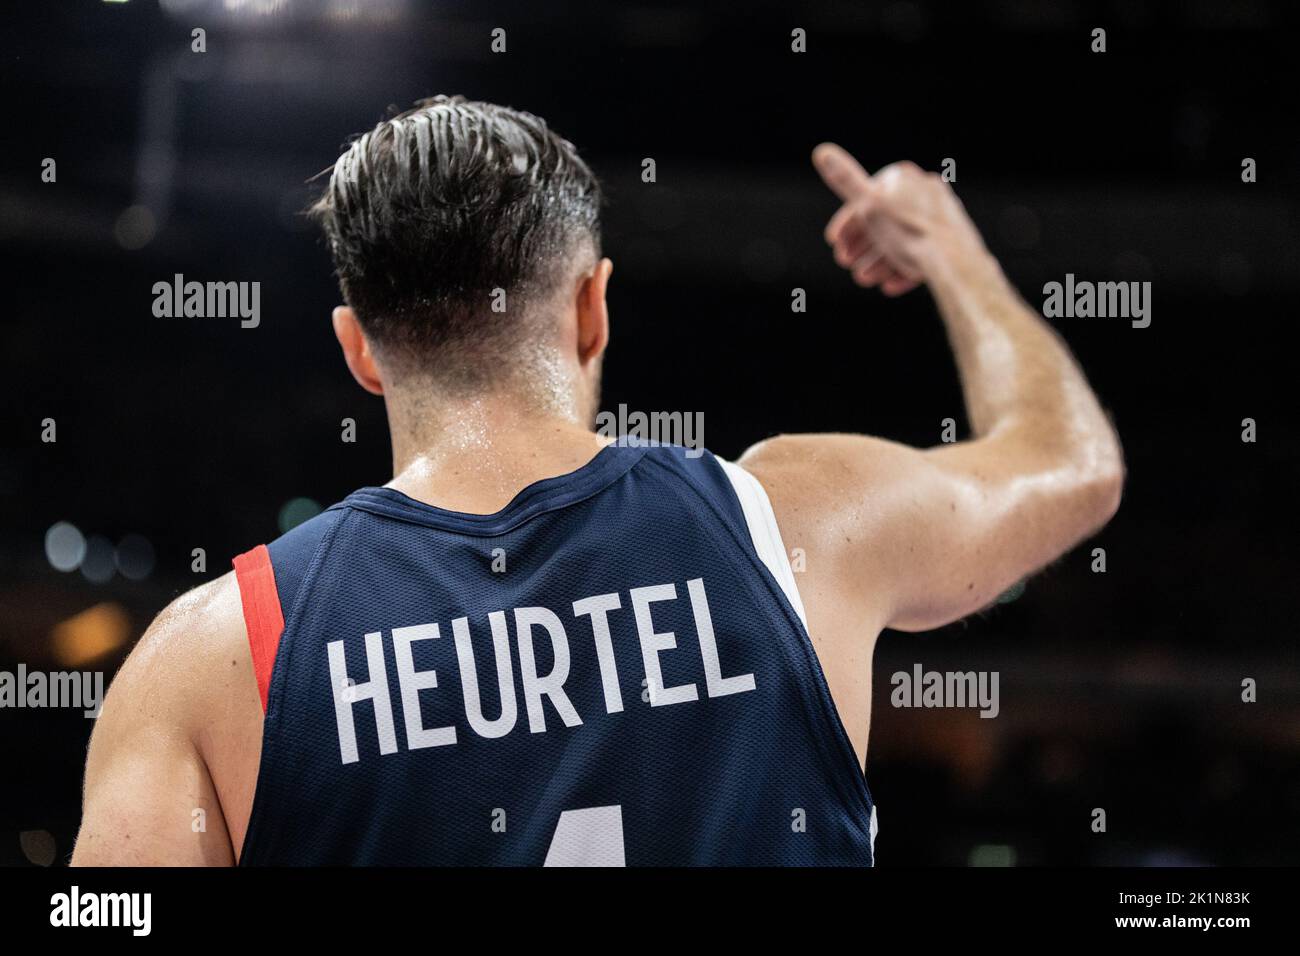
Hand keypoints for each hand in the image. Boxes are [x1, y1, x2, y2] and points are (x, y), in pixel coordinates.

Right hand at [812, 143, 990, 294]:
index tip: (835, 245)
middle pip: (884, 221)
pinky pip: (922, 253)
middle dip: (862, 246)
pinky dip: (903, 269)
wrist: (954, 262)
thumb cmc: (909, 234)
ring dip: (879, 261)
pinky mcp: (951, 239)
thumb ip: (845, 180)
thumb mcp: (868, 206)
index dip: (847, 224)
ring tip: (866, 279)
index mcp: (904, 178)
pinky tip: (890, 286)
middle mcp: (924, 190)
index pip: (867, 198)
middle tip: (848, 263)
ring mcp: (940, 215)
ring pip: (901, 239)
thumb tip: (821, 151)